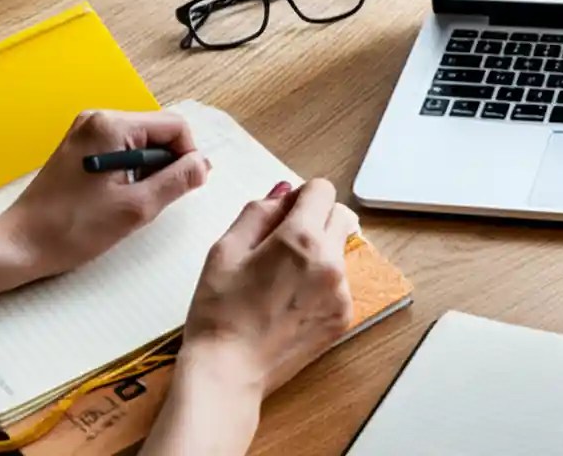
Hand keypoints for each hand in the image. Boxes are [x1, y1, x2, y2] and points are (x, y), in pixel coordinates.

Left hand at [0, 110, 211, 293]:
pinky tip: (118, 197)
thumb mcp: (137, 207)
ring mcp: (86, 131)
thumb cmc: (74, 228)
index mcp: (112, 126)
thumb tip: (204, 164)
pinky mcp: (80, 147)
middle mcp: (98, 119)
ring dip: (149, 171)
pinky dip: (132, 172)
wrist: (21, 244)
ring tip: (132, 201)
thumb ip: (178, 180)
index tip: (182, 188)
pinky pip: (123, 150)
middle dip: (167, 165)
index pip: (175, 126)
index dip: (188, 157)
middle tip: (154, 200)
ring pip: (143, 143)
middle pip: (159, 132)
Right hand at [180, 178, 356, 398]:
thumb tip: (284, 192)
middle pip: (340, 215)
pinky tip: (289, 302)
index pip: (323, 190)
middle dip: (315, 218)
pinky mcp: (343, 317)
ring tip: (280, 279)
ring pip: (340, 250)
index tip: (283, 213)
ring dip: (318, 252)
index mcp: (301, 239)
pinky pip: (339, 283)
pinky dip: (321, 283)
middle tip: (281, 242)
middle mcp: (330, 263)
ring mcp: (341, 293)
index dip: (300, 196)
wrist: (228, 371)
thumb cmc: (219, 312)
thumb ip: (259, 212)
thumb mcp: (225, 249)